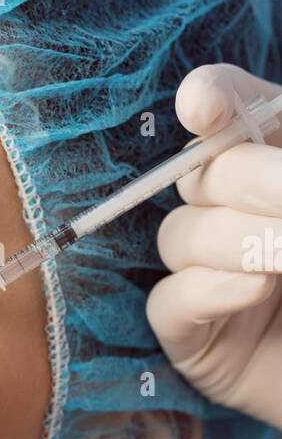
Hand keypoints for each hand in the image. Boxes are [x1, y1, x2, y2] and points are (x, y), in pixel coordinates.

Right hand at [146, 63, 281, 429]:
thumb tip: (242, 142)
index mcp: (277, 166)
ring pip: (181, 235)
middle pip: (200, 173)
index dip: (211, 98)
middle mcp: (237, 214)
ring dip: (239, 240)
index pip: (228, 110)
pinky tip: (255, 291)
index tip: (204, 106)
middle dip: (249, 180)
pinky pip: (168, 302)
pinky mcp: (196, 340)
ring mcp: (211, 277)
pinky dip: (207, 290)